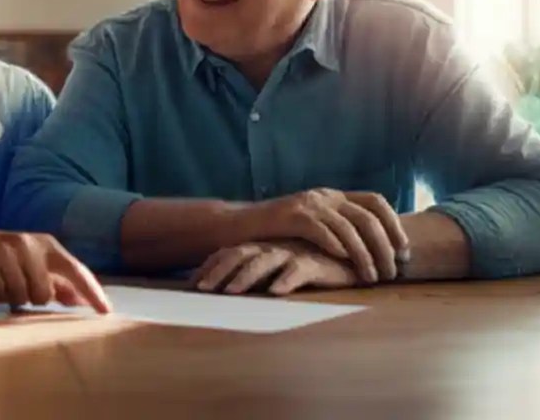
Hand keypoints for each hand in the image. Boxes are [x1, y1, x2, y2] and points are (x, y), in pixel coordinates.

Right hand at [0, 227, 112, 313]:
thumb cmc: (3, 257)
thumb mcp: (32, 263)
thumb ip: (56, 281)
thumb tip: (80, 300)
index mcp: (46, 244)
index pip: (76, 270)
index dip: (92, 292)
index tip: (106, 311)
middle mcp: (29, 244)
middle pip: (44, 294)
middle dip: (32, 298)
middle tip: (18, 286)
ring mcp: (6, 252)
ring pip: (20, 297)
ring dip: (10, 297)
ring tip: (1, 282)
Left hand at [191, 241, 359, 295]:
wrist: (348, 254)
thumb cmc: (307, 261)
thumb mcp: (276, 266)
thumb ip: (254, 271)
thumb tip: (222, 286)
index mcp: (260, 247)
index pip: (228, 254)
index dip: (209, 267)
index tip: (190, 285)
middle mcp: (271, 247)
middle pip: (239, 256)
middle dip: (218, 272)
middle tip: (202, 290)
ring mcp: (292, 253)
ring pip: (264, 261)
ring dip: (246, 276)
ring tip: (231, 292)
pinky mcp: (316, 262)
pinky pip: (299, 269)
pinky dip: (287, 279)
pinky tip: (277, 291)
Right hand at [244, 188, 409, 282]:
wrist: (236, 225)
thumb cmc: (276, 233)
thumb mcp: (311, 224)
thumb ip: (336, 228)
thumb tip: (372, 248)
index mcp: (333, 195)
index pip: (376, 201)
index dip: (394, 224)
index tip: (404, 251)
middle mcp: (324, 196)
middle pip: (368, 217)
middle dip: (386, 246)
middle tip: (393, 271)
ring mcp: (308, 204)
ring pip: (349, 227)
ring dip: (365, 254)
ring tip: (372, 277)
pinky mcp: (291, 217)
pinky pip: (322, 231)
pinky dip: (337, 246)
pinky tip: (345, 263)